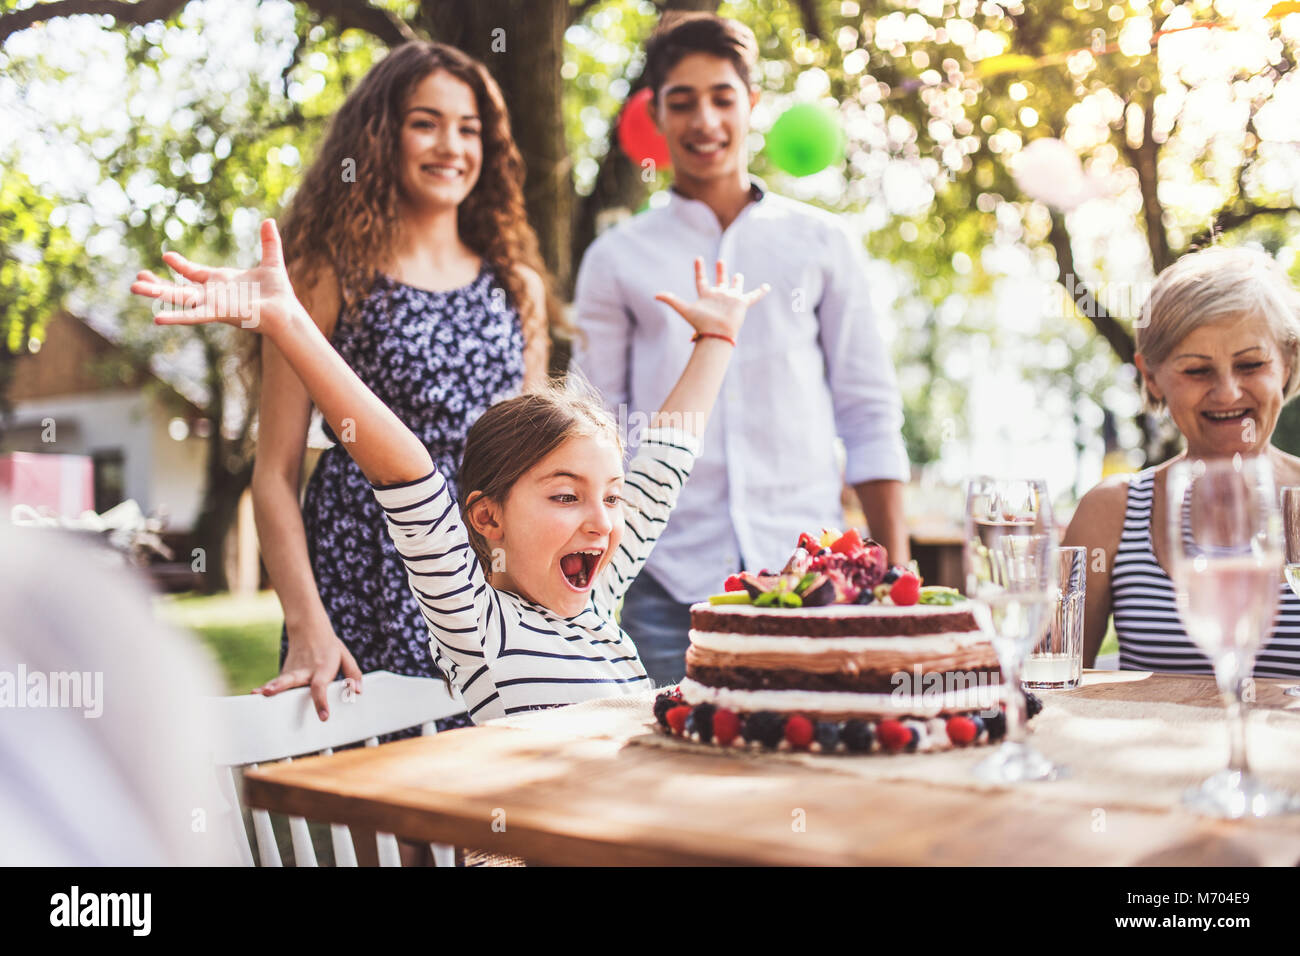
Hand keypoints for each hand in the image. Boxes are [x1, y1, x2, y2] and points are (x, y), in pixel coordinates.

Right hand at [130, 219, 301, 336]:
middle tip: (137, 279)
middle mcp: (213, 294)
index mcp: (221, 282)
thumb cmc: (278, 292)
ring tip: (134, 287)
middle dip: (158, 284)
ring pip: (179, 299)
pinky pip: (193, 316)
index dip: (180, 266)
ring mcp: (212, 304)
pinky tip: (156, 318)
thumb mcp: (271, 262)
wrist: (286, 310)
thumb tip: (270, 221)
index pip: (194, 273)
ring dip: (157, 294)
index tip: (166, 256)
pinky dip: (176, 317)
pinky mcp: (217, 313)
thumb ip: (269, 243)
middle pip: (178, 289)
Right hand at [253, 621, 362, 721]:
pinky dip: (265, 688)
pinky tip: (255, 694)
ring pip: (281, 679)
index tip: (323, 717)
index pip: (320, 686)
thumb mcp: (345, 656)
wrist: (309, 630)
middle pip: (293, 679)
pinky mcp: (285, 673)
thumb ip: (353, 673)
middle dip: (282, 687)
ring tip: (259, 693)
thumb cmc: (329, 647)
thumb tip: (358, 692)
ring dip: (270, 687)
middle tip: (271, 694)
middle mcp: (306, 670)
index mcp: (322, 668)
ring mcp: (293, 670)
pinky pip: (276, 682)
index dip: (321, 701)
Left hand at [654, 258, 769, 340]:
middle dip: (720, 271)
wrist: (716, 334)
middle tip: (720, 261)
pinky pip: (753, 296)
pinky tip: (767, 287)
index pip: (701, 280)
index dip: (699, 270)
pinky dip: (760, 292)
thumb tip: (655, 295)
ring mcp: (731, 299)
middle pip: (719, 281)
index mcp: (706, 296)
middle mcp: (719, 296)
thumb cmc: (701, 323)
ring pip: (735, 286)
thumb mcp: (684, 309)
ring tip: (738, 274)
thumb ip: (671, 300)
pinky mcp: (742, 303)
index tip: (697, 259)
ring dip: (737, 280)